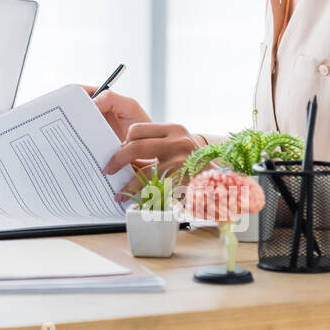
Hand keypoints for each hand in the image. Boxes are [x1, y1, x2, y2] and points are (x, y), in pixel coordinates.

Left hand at [83, 86, 197, 197]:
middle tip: (108, 170)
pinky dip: (144, 195)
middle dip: (118, 160)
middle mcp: (178, 140)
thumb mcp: (177, 147)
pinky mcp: (184, 179)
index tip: (117, 152)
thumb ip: (156, 147)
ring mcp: (181, 159)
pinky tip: (137, 200)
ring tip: (119, 193)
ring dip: (128, 184)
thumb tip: (126, 156)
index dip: (124, 142)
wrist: (221, 179)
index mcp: (174, 129)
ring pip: (144, 170)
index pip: (137, 129)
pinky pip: (157, 188)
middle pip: (135, 146)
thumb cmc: (194, 164)